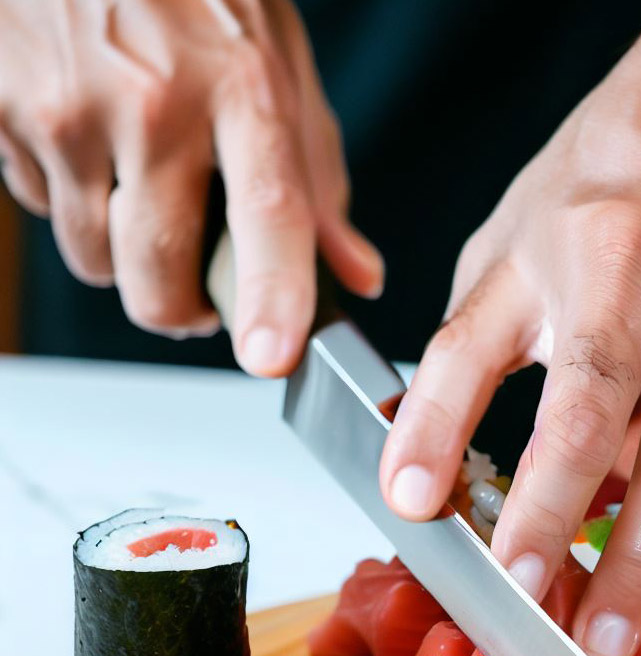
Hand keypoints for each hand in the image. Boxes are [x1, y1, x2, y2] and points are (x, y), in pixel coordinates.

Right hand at [0, 0, 382, 374]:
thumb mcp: (278, 66)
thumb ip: (317, 180)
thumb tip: (355, 275)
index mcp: (243, 89)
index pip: (267, 212)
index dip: (271, 294)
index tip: (269, 355)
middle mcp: (155, 102)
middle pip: (159, 275)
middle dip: (179, 309)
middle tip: (196, 291)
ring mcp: (69, 106)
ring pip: (95, 260)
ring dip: (122, 255)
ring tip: (140, 186)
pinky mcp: (2, 108)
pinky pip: (40, 209)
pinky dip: (70, 201)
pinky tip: (90, 145)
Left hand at [381, 0, 640, 655]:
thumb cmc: (632, 166)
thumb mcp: (519, 234)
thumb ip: (474, 345)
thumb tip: (426, 458)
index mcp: (572, 248)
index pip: (479, 355)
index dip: (439, 435)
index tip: (413, 507)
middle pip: (599, 430)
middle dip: (564, 534)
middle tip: (544, 619)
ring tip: (615, 631)